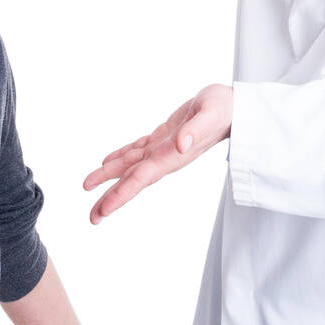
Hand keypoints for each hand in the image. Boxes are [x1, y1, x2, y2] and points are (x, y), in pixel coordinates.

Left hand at [84, 84, 232, 223]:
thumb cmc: (225, 110)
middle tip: (92, 216)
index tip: (103, 210)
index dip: (121, 194)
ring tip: (88, 185)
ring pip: (131, 165)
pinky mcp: (165, 137)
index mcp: (173, 157)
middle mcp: (166, 157)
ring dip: (110, 176)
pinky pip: (138, 150)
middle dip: (111, 196)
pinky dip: (121, 156)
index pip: (141, 179)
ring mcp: (164, 148)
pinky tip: (109, 161)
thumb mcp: (210, 115)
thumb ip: (195, 130)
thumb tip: (181, 144)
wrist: (236, 108)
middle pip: (133, 179)